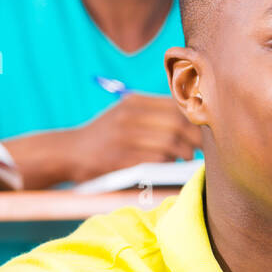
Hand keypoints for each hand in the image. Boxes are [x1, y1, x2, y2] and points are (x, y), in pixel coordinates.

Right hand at [67, 93, 197, 182]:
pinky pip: (155, 161)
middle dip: (195, 138)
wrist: (66, 153)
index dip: (194, 120)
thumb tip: (191, 124)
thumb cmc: (103, 138)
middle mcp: (129, 116)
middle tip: (202, 150)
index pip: (175, 106)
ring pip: (169, 142)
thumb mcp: (123, 116)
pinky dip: (168, 165)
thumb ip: (152, 115)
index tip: (204, 131)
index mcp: (132, 103)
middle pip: (176, 123)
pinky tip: (170, 168)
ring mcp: (123, 137)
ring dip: (184, 154)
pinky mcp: (119, 159)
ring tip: (186, 160)